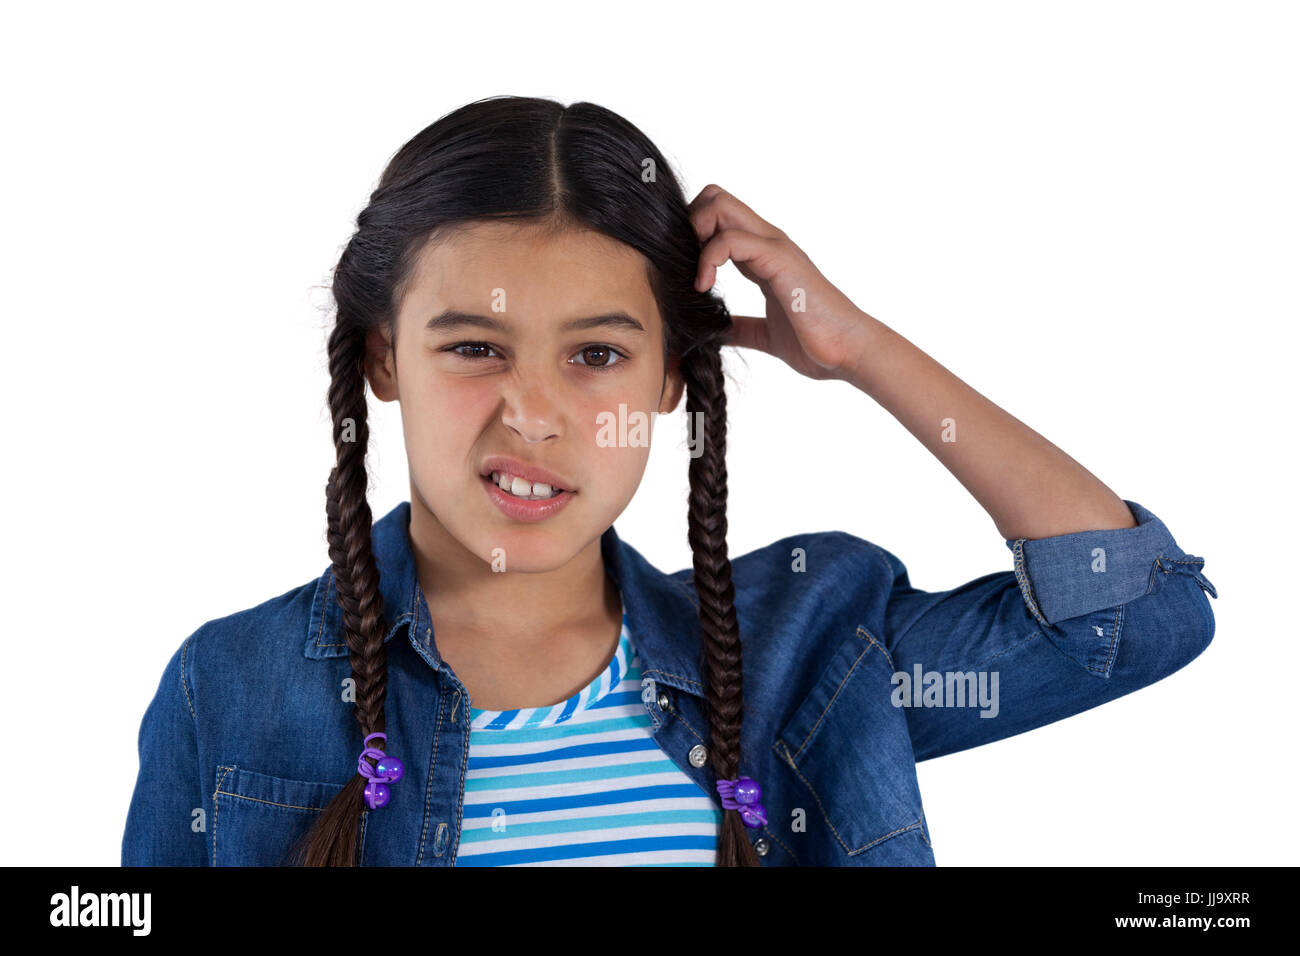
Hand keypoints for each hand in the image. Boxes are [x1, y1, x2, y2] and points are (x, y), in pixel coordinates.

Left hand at [688, 184, 872, 381]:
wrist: (848, 353)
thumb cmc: (817, 344)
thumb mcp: (766, 335)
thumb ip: (741, 328)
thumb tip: (716, 333)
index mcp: (763, 256)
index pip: (718, 218)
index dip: (692, 236)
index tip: (683, 273)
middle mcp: (768, 243)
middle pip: (714, 197)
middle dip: (687, 225)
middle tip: (683, 266)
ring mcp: (774, 247)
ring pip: (719, 205)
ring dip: (694, 235)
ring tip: (695, 277)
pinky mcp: (779, 259)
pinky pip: (730, 239)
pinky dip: (707, 259)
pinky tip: (704, 287)